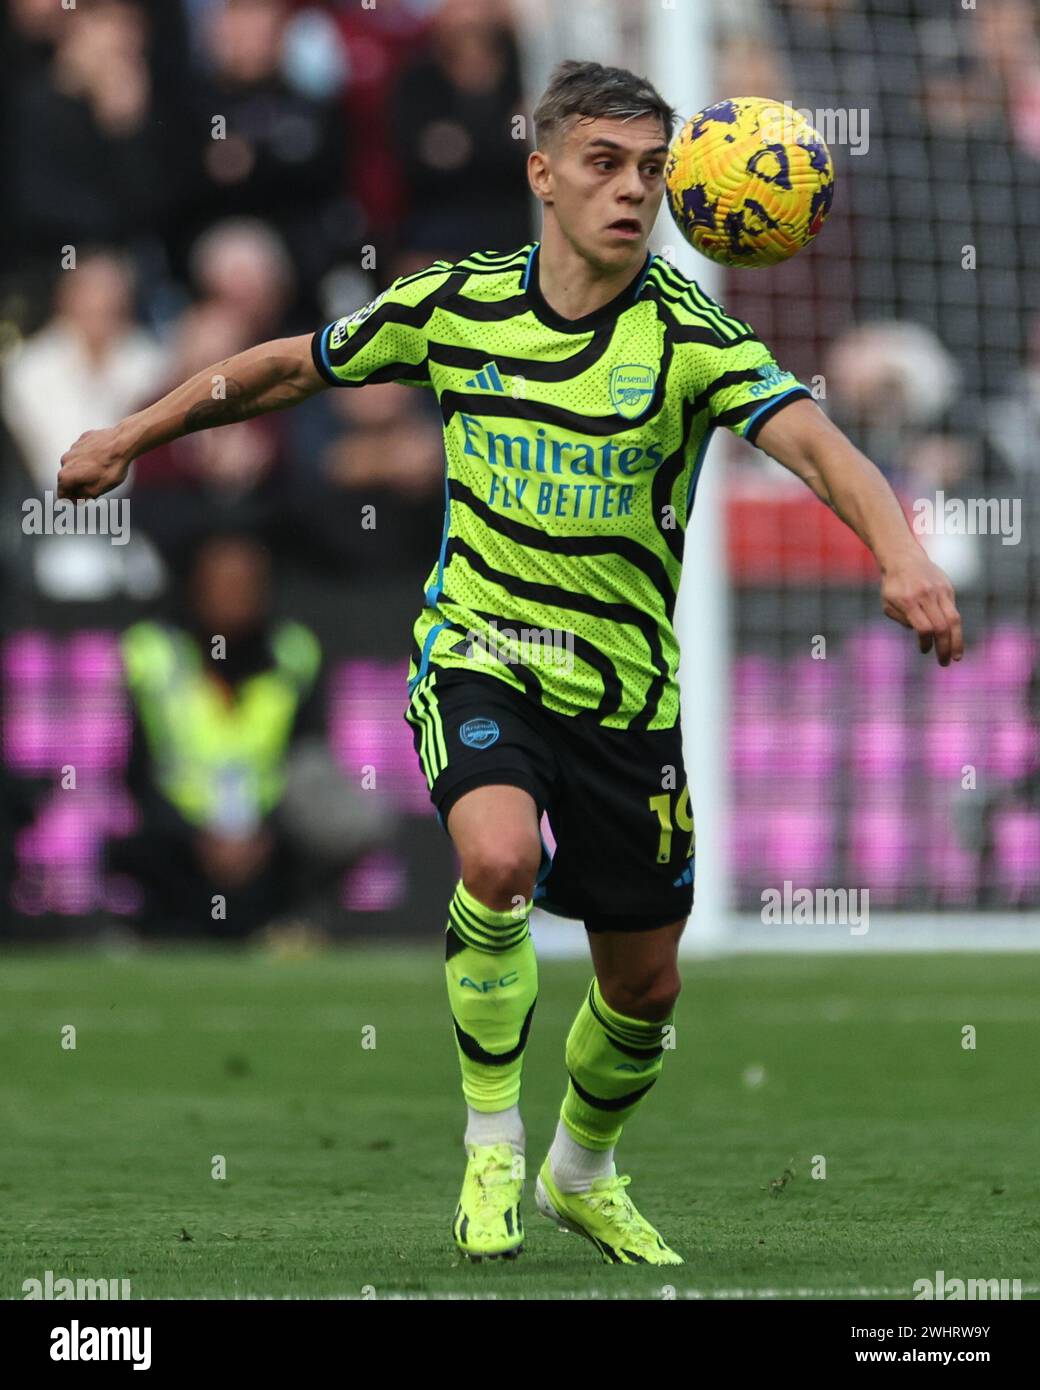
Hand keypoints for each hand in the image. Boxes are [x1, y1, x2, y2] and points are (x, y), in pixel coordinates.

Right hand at [57, 427, 131, 499]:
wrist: (122, 443)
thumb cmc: (111, 468)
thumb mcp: (98, 490)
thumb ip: (84, 496)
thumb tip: (78, 499)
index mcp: (66, 476)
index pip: (62, 494)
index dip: (72, 500)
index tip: (82, 501)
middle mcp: (65, 460)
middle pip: (68, 478)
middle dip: (78, 485)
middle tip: (94, 489)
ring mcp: (73, 448)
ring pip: (75, 464)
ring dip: (84, 471)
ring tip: (101, 473)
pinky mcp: (83, 439)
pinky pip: (83, 452)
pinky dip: (89, 458)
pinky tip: (102, 460)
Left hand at [880, 550, 963, 665]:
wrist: (904, 557)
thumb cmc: (892, 585)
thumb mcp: (888, 604)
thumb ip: (903, 621)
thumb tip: (924, 635)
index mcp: (908, 600)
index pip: (923, 627)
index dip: (925, 643)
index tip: (924, 650)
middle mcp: (926, 595)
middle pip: (941, 626)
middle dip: (944, 648)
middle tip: (945, 663)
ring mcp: (940, 590)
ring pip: (954, 619)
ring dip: (956, 641)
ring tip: (956, 656)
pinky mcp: (948, 588)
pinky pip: (953, 611)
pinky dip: (953, 627)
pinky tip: (951, 637)